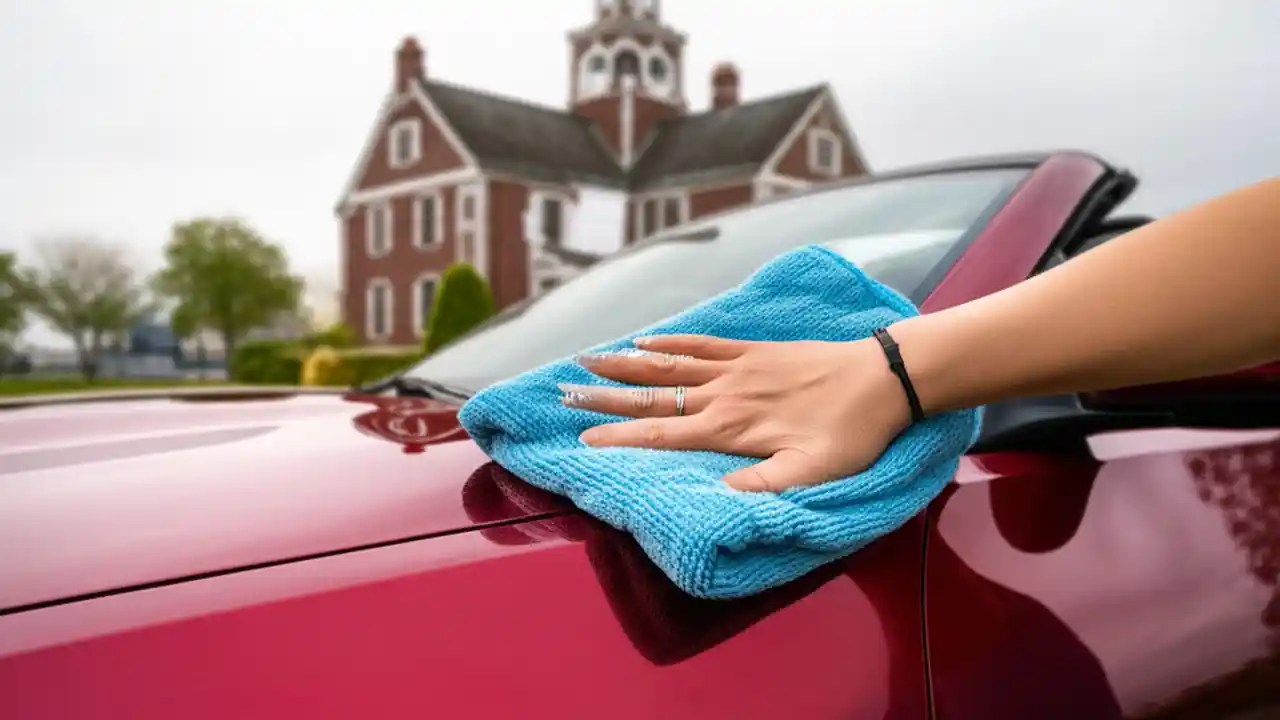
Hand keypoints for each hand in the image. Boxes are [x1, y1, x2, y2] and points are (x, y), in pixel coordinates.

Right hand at [563, 334, 912, 491]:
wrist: (882, 378)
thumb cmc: (850, 433)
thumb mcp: (812, 472)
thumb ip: (762, 486)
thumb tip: (716, 497)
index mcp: (730, 429)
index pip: (660, 434)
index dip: (618, 437)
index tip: (581, 438)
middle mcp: (723, 395)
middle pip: (652, 397)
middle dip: (604, 396)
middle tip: (561, 394)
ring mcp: (736, 369)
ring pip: (667, 367)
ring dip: (624, 364)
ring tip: (585, 361)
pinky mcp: (752, 351)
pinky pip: (701, 345)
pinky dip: (669, 343)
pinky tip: (645, 340)